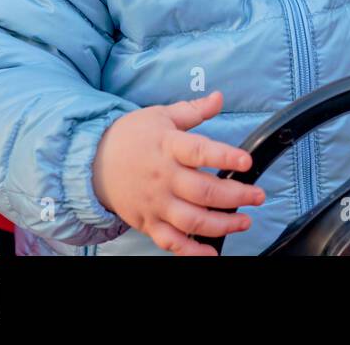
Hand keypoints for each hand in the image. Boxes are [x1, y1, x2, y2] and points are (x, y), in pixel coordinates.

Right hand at [92, 89, 265, 255]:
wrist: (91, 162)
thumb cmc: (130, 136)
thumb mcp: (161, 116)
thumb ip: (193, 111)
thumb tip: (219, 97)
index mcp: (168, 147)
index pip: (200, 152)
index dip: (226, 156)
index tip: (247, 161)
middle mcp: (163, 178)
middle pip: (203, 191)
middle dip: (236, 196)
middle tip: (258, 196)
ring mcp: (155, 203)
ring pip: (191, 220)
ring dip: (222, 224)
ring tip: (244, 221)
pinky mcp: (147, 222)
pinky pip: (171, 242)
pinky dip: (191, 252)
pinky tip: (211, 253)